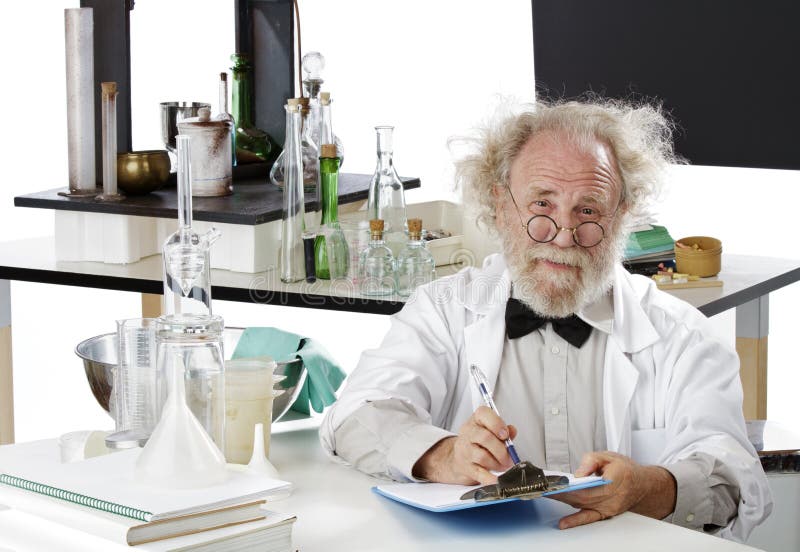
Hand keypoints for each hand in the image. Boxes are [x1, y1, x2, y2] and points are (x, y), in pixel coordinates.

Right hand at [412, 406, 516, 484]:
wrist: (458, 459)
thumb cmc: (478, 443)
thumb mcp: (491, 431)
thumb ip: (504, 431)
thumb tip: (512, 431)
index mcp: (476, 420)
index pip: (483, 414)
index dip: (496, 424)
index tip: (505, 434)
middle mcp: (468, 433)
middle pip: (485, 437)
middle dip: (502, 450)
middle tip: (510, 458)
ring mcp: (464, 450)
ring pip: (483, 456)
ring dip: (498, 464)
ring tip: (503, 466)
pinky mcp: (465, 467)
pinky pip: (480, 474)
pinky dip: (491, 479)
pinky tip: (498, 480)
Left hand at [551, 451, 675, 528]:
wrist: (642, 485)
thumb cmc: (626, 470)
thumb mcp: (609, 456)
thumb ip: (591, 461)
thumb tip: (578, 473)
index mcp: (615, 479)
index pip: (589, 484)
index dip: (570, 486)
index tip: (556, 483)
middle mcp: (612, 497)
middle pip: (582, 497)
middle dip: (561, 493)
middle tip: (545, 488)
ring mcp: (609, 508)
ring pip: (583, 506)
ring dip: (564, 502)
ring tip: (547, 495)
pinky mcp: (606, 513)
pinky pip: (589, 518)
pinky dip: (575, 521)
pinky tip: (564, 523)